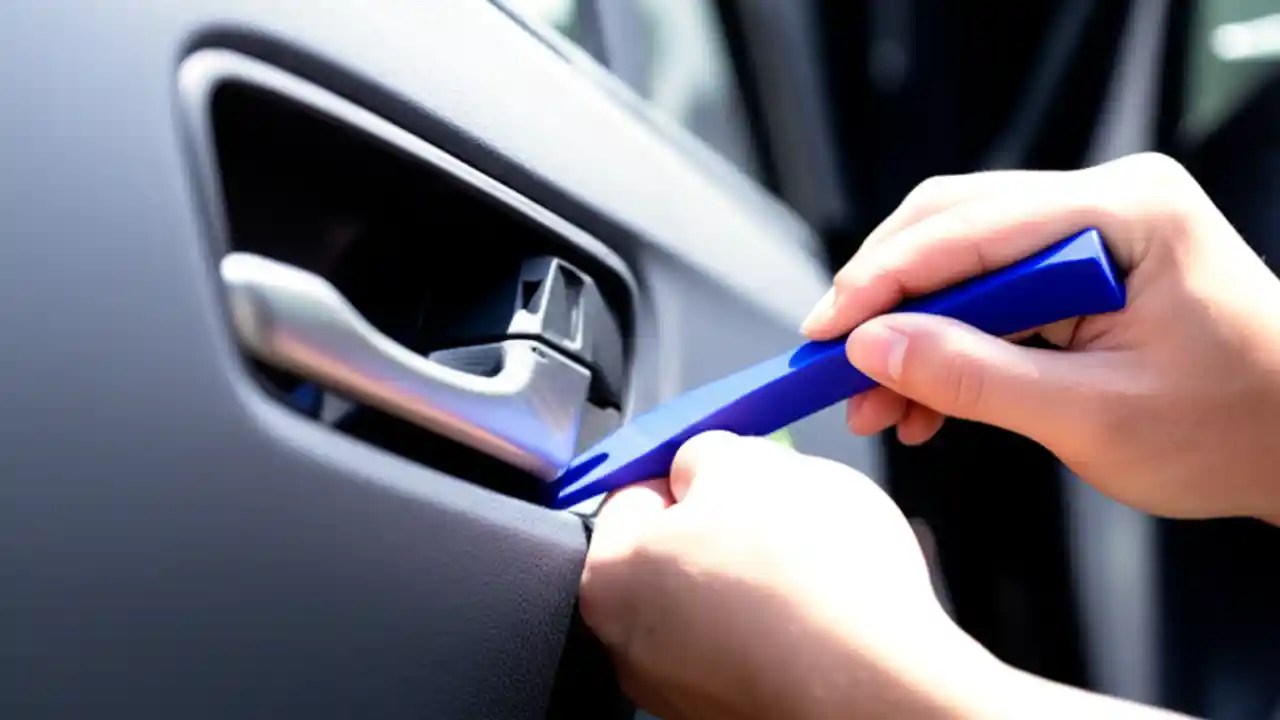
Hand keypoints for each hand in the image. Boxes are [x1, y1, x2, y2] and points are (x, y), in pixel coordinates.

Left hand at [578, 431, 1004, 719]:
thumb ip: (706, 453)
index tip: (728, 468)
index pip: (634, 493)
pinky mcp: (733, 710)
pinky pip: (751, 646)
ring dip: (755, 578)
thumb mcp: (752, 463)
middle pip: (674, 552)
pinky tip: (821, 615)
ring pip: (716, 601)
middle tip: (779, 514)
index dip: (688, 470)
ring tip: (812, 569)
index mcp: (612, 574)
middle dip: (724, 526)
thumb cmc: (814, 578)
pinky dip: (779, 628)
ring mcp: (680, 687)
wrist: (881, 688)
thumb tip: (699, 465)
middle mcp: (630, 643)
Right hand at [801, 152, 1279, 520]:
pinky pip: (987, 294)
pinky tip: (918, 403)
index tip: (822, 334)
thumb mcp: (1092, 416)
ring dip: (907, 333)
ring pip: (958, 263)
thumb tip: (871, 346)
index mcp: (1125, 211)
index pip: (967, 227)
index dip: (880, 280)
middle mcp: (1104, 200)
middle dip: (884, 303)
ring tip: (873, 404)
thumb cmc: (1231, 430)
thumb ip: (973, 377)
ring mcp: (1090, 229)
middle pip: (950, 227)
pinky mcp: (1078, 267)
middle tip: (833, 366)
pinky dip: (945, 346)